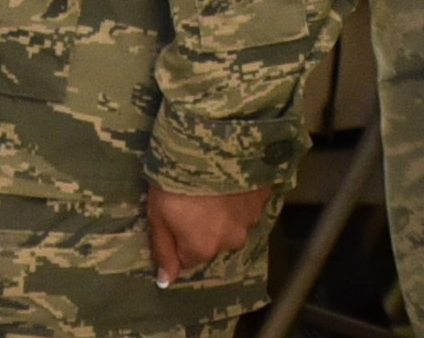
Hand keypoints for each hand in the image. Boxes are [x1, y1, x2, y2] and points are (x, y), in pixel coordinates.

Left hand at [143, 185, 270, 284]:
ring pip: (233, 223)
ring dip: (224, 212)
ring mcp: (251, 218)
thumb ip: (163, 250)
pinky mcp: (265, 196)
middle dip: (205, 226)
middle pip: (214, 241)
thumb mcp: (158, 214)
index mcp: (203, 248)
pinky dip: (240, 197)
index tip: (174, 215)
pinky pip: (248, 204)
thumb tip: (166, 281)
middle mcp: (231, 240)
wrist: (213, 141)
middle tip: (194, 198)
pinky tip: (230, 179)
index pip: (187, 258)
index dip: (178, 237)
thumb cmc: (176, 180)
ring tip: (214, 186)